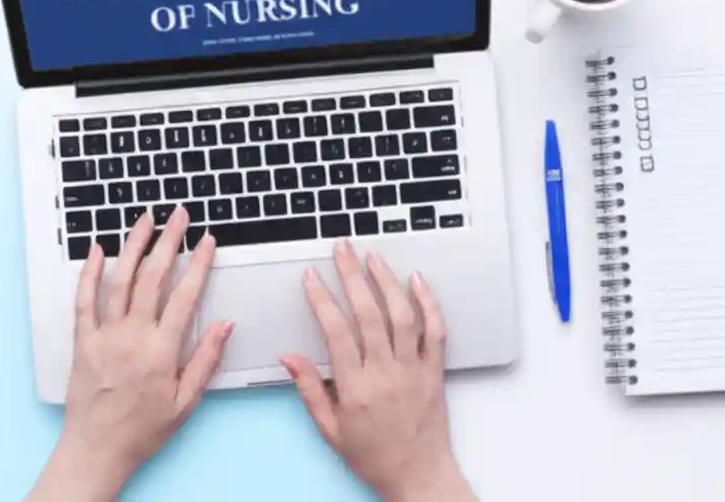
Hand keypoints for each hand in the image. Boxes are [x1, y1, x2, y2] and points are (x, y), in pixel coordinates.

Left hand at [28, 208, 232, 501]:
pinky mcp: (83, 341)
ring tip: (145, 219)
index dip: (198, 263)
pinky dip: (90, 272)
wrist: (96, 450)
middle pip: (152, 277)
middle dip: (168, 241)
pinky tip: (97, 250)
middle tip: (180, 215)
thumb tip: (224, 323)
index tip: (207, 241)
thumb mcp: (186, 402)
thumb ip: (206, 359)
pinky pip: (84, 300)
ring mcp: (104, 335)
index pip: (184, 295)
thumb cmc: (142, 431)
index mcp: (161, 350)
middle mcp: (132, 336)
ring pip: (120, 280)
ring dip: (133, 245)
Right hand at [281, 240, 474, 501]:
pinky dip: (428, 302)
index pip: (336, 332)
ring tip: (373, 257)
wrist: (418, 475)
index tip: (311, 277)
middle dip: (352, 275)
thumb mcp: (330, 429)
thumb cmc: (373, 456)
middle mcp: (386, 373)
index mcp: (356, 388)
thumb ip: (310, 390)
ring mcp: (413, 369)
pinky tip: (416, 281)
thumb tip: (290, 357)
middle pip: (369, 313)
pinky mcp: (434, 370)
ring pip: (402, 315)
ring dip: (387, 281)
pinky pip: (434, 330)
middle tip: (342, 249)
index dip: (321, 299)